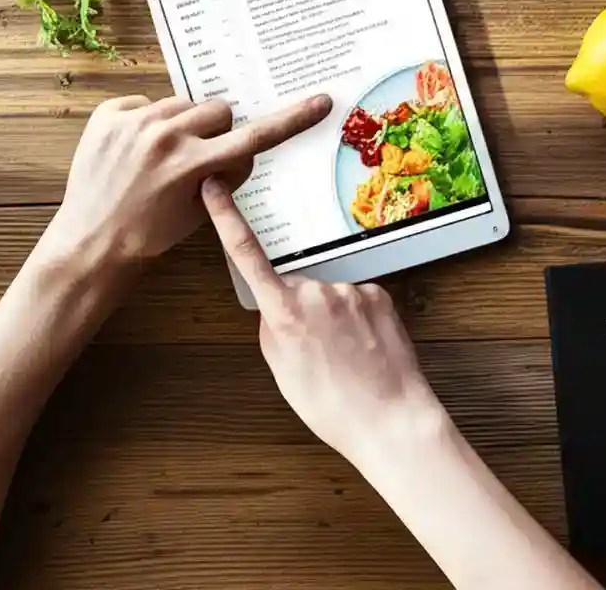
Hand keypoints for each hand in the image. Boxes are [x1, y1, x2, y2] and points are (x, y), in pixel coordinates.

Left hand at [41, 94, 331, 268]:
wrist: (92, 240)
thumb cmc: (150, 232)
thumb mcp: (201, 210)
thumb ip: (227, 174)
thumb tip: (241, 148)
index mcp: (191, 164)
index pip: (255, 137)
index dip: (292, 120)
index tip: (319, 102)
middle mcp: (163, 136)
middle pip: (219, 110)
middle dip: (217, 130)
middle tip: (200, 157)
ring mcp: (132, 122)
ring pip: (184, 104)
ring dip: (183, 125)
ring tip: (163, 156)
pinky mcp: (108, 114)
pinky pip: (146, 102)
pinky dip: (148, 121)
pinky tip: (137, 150)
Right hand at [201, 177, 446, 464]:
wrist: (391, 420)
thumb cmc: (334, 407)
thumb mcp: (283, 373)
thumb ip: (272, 331)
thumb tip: (273, 310)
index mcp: (285, 312)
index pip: (247, 254)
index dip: (226, 217)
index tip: (214, 186)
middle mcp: (317, 292)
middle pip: (297, 289)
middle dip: (301, 313)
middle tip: (319, 355)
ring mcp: (352, 290)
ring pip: (330, 296)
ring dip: (334, 319)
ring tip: (348, 359)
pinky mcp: (379, 294)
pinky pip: (358, 300)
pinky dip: (359, 320)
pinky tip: (367, 349)